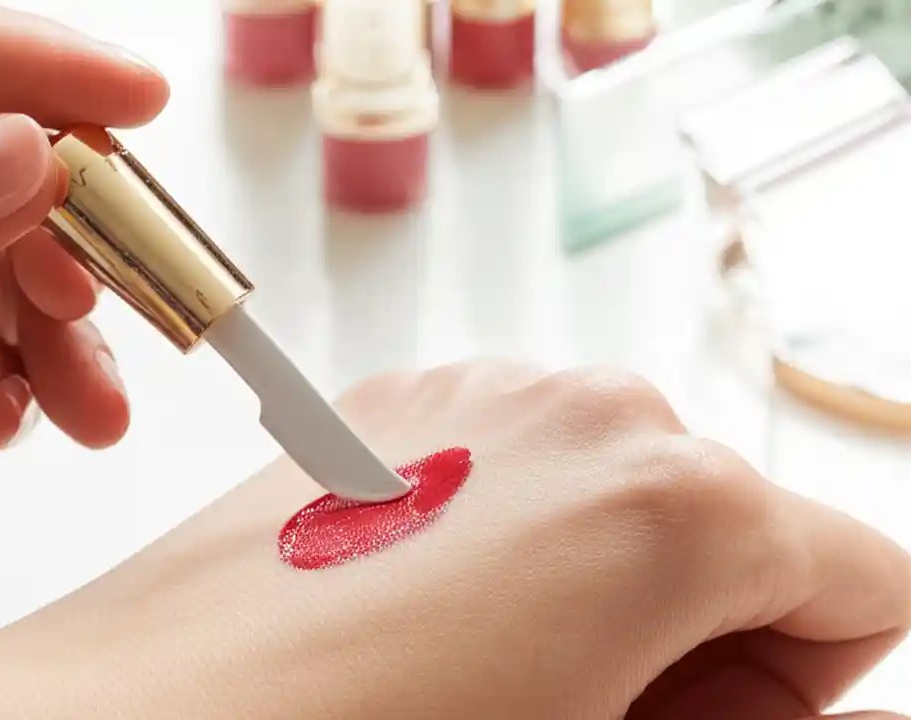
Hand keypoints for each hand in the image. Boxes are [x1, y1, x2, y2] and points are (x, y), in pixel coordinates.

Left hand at [0, 362, 910, 718]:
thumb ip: (720, 718)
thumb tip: (751, 696)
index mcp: (673, 503)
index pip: (858, 582)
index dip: (799, 683)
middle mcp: (582, 412)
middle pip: (736, 529)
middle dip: (698, 637)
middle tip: (574, 714)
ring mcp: (477, 393)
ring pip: (621, 493)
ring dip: (601, 588)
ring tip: (484, 678)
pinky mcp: (392, 411)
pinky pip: (518, 471)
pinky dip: (514, 543)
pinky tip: (422, 624)